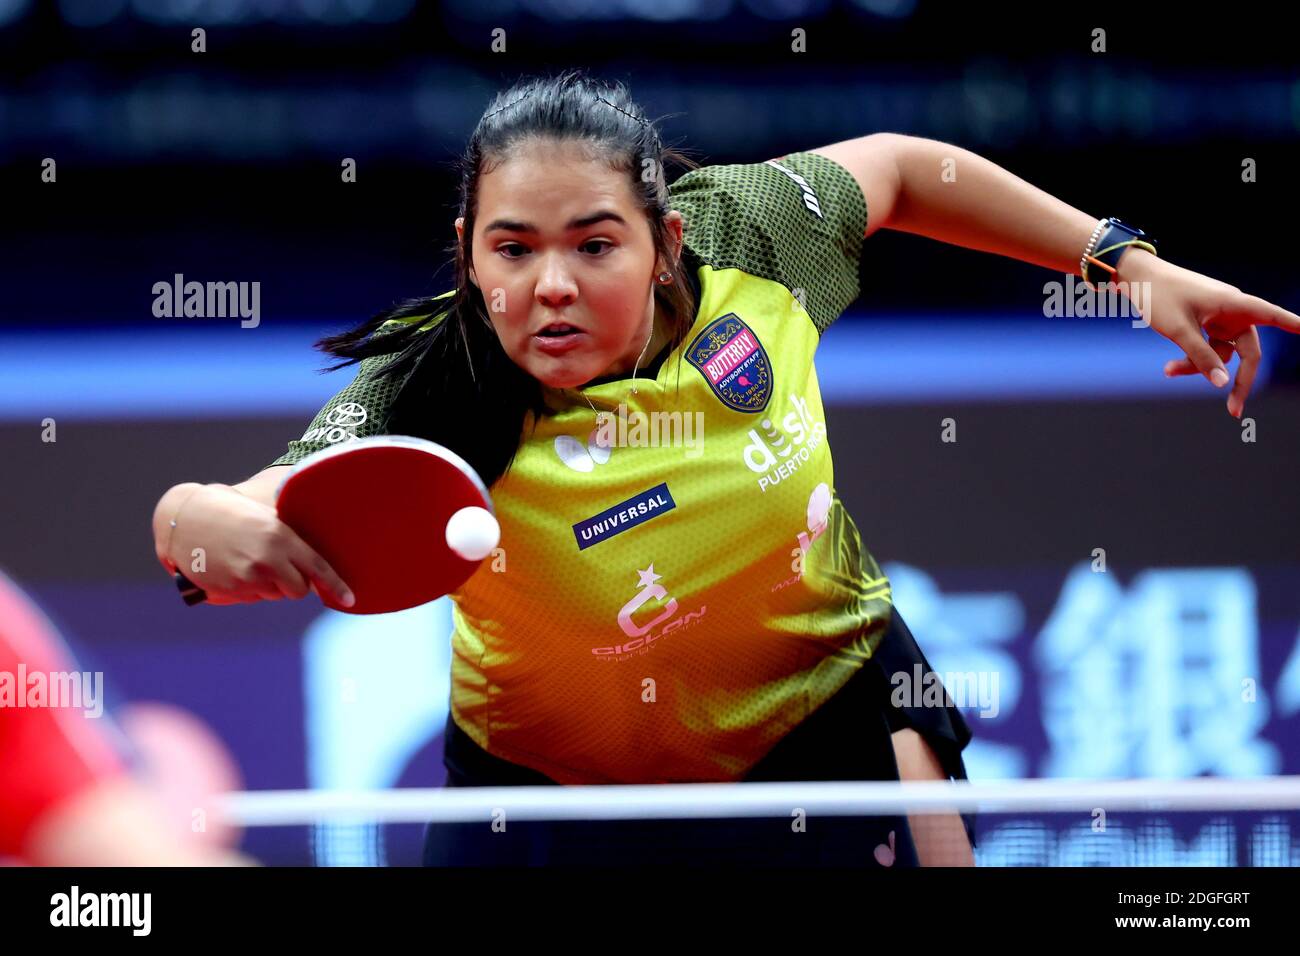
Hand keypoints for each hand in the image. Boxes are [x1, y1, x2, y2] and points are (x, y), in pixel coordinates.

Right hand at [155, 484, 353, 606]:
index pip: (318, 568)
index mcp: (281, 537)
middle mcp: (267, 560)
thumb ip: (291, 540)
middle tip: (280, 566)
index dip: (336, 586)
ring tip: (250, 560)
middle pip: (299, 590)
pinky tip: (236, 568)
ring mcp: (247, 577)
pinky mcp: (230, 590)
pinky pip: (252, 598)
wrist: (187, 518)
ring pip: (275, 595)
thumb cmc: (234, 513)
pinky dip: (250, 589)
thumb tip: (317, 565)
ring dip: (270, 585)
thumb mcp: (267, 519)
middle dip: (295, 583)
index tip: (351, 599)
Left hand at [1113, 249, 1299, 417]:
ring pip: (1222, 354)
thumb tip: (1221, 384)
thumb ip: (1200, 357)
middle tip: (1233, 410)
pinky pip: (1207, 349)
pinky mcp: (1206, 324)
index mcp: (1233, 304)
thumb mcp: (1179, 330)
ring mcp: (1219, 319)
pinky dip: (1191, 359)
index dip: (1293, 325)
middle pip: (1248, 352)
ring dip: (1198, 367)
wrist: (1138, 278)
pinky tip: (1169, 370)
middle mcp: (1232, 311)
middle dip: (1240, 381)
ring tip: (1168, 371)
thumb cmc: (1160, 296)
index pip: (1272, 316)